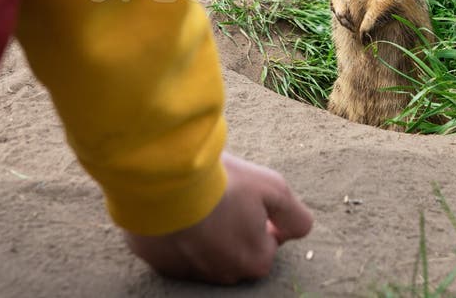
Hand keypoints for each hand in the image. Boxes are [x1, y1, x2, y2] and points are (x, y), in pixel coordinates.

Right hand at [124, 152, 312, 283]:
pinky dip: (178, 234)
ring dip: (204, 232)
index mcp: (255, 260)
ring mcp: (190, 272)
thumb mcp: (274, 188)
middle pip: (236, 249)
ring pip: (205, 252)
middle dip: (232, 228)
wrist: (166, 181)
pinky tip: (175, 211)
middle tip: (220, 197)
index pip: (267, 242)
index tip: (245, 196)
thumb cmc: (223, 183)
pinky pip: (175, 250)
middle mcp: (224, 274)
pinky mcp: (160, 263)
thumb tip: (295, 229)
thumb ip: (295, 215)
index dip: (260, 216)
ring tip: (196, 201)